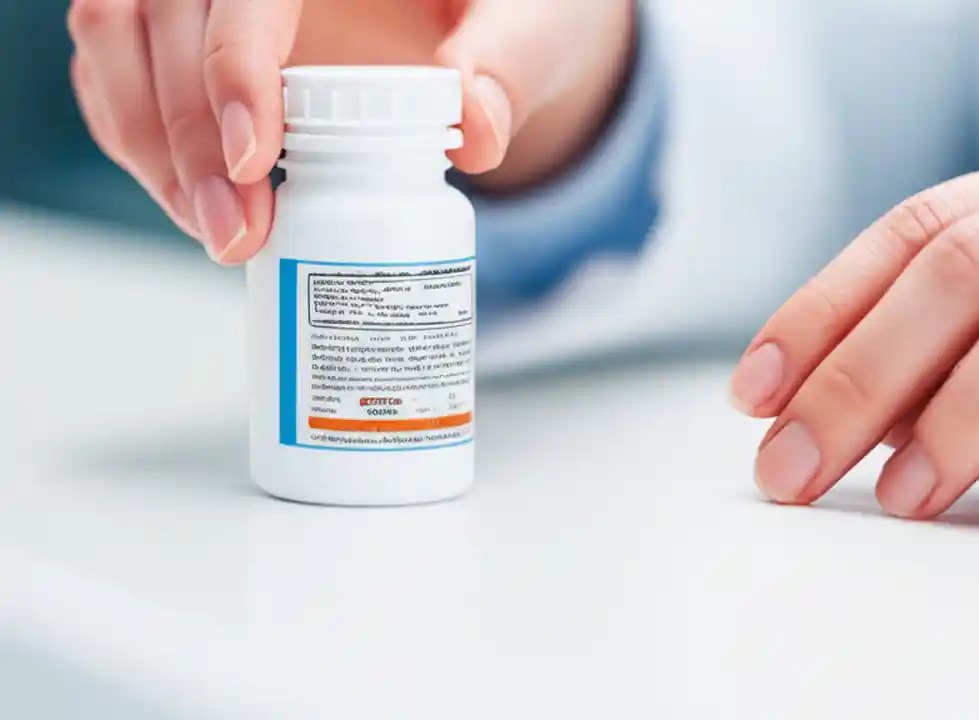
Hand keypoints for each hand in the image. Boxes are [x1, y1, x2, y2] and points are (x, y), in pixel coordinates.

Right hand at [68, 0, 632, 263]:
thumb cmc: (516, 13)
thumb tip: (480, 132)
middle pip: (165, 17)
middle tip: (236, 234)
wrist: (495, 25)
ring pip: (119, 42)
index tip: (257, 160)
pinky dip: (141, 145)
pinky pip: (120, 74)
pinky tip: (196, 210)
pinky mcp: (190, 34)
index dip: (234, 62)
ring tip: (221, 237)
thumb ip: (511, 65)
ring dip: (152, 148)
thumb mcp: (538, 26)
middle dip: (188, 136)